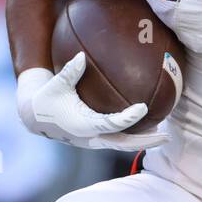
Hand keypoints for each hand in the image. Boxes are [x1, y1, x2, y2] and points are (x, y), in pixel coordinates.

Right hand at [16, 52, 169, 149]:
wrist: (34, 117)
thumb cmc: (47, 98)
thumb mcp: (55, 84)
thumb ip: (69, 72)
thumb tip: (81, 56)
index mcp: (83, 125)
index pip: (110, 124)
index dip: (128, 118)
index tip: (143, 108)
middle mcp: (90, 138)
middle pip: (123, 143)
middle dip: (145, 141)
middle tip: (167, 136)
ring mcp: (94, 142)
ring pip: (122, 145)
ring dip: (142, 141)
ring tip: (164, 135)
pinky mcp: (95, 140)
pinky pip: (118, 140)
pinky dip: (133, 136)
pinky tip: (149, 128)